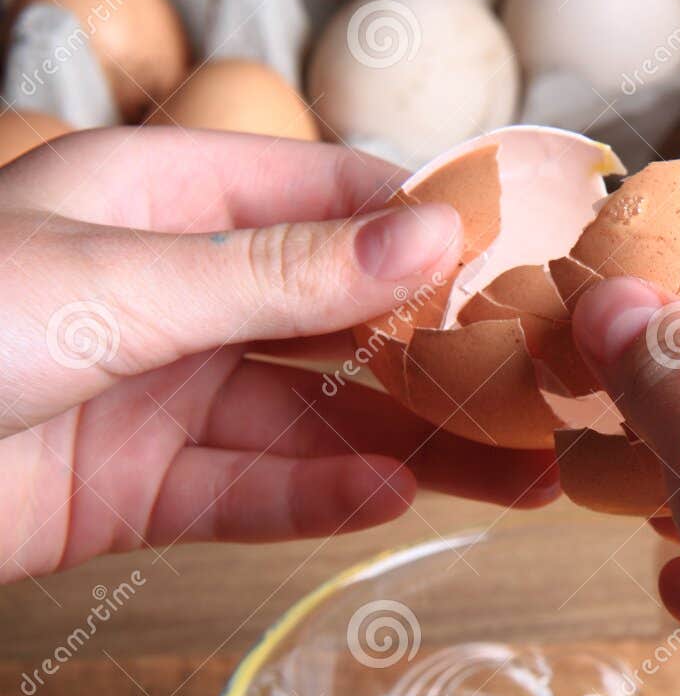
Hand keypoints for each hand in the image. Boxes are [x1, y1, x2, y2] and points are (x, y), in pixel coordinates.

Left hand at [0, 126, 557, 579]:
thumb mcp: (123, 278)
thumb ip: (281, 273)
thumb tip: (429, 231)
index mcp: (160, 195)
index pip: (328, 197)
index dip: (427, 225)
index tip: (526, 260)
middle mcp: (169, 293)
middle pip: (335, 320)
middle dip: (435, 354)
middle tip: (539, 391)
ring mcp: (155, 395)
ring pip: (308, 418)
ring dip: (404, 443)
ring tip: (509, 471)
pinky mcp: (134, 491)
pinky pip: (248, 492)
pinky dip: (318, 500)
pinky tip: (395, 500)